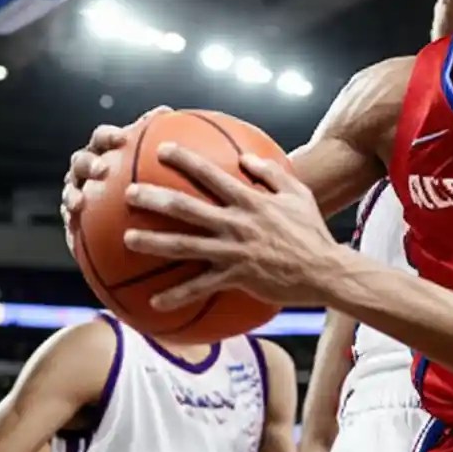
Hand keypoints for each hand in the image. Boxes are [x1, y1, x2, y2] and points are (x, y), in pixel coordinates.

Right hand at [59, 106, 170, 251]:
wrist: (125, 212)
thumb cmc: (144, 176)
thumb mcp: (152, 158)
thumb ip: (154, 136)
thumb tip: (166, 109)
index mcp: (104, 150)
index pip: (102, 138)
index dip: (109, 137)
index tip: (122, 140)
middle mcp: (87, 169)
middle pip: (80, 161)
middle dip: (88, 164)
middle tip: (102, 170)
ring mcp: (77, 192)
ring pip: (70, 190)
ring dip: (72, 195)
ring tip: (80, 204)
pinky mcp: (74, 218)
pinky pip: (70, 222)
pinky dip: (72, 225)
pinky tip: (76, 233)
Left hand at [122, 143, 342, 309]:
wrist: (324, 271)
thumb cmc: (312, 232)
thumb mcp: (298, 195)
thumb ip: (272, 174)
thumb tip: (246, 159)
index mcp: (250, 201)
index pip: (211, 175)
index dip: (186, 160)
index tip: (161, 149)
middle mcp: (236, 224)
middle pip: (186, 208)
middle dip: (154, 197)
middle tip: (128, 192)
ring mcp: (233, 251)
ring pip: (185, 245)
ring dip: (154, 242)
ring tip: (128, 239)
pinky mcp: (235, 277)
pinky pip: (200, 287)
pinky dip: (176, 295)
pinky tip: (154, 302)